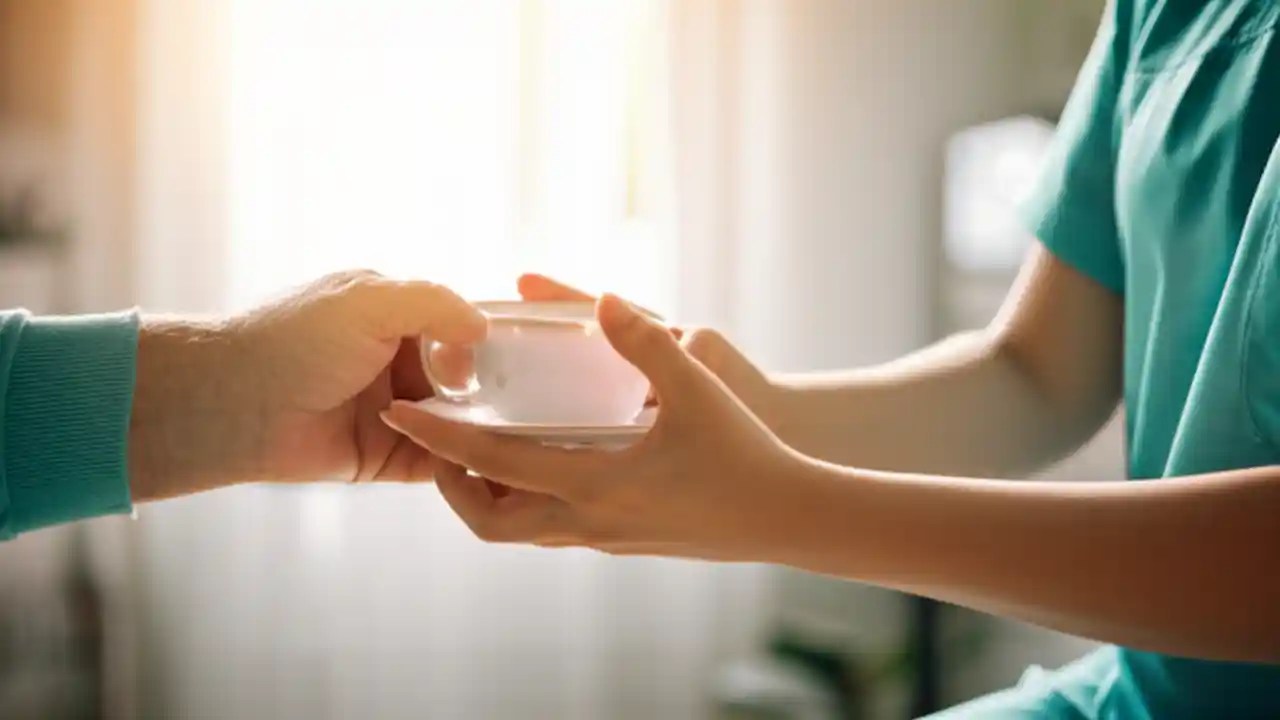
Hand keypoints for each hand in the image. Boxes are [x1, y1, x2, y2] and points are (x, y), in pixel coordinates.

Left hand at [129, 270, 485, 499]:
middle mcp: (389, 361)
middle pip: (460, 377)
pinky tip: (482, 458)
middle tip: (513, 400)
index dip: (481, 340)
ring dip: (475, 426)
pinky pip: (432, 461)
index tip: (513, 356)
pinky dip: (456, 460)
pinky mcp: (381, 457)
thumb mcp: (370, 300)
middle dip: (484, 388)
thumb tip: (482, 327)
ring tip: (509, 432)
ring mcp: (388, 411)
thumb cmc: (296, 340)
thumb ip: (434, 304)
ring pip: (452, 420)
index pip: (452, 325)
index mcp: (387, 316)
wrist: (234, 406)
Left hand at [381, 294, 807, 558]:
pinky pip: (555, 528)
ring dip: (490, 495)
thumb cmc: (746, 455)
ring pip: (521, 530)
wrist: (788, 520)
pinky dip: (529, 499)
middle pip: (490, 520)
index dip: (439, 437)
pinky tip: (546, 460)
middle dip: (452, 484)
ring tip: (482, 447)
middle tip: (440, 440)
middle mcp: (588, 522)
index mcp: (593, 486)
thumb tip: (603, 300)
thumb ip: (646, 340)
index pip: (492, 464)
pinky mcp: (625, 542)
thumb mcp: (698, 388)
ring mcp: (606, 540)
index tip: (399, 412)